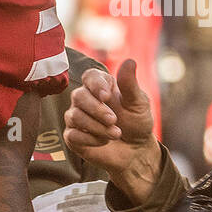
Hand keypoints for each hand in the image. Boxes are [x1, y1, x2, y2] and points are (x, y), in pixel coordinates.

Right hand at [63, 59, 160, 200]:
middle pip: (78, 96)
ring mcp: (77, 117)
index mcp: (101, 86)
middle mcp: (85, 99)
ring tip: (115, 134)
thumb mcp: (139, 103)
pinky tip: (103, 142)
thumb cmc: (137, 123)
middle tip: (114, 120)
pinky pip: (73, 135)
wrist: (135, 151)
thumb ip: (130, 84)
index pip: (89, 76)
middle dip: (97, 110)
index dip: (95, 85)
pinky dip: (90, 139)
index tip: (106, 96)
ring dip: (97, 127)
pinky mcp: (73, 136)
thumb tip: (129, 60)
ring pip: (74, 116)